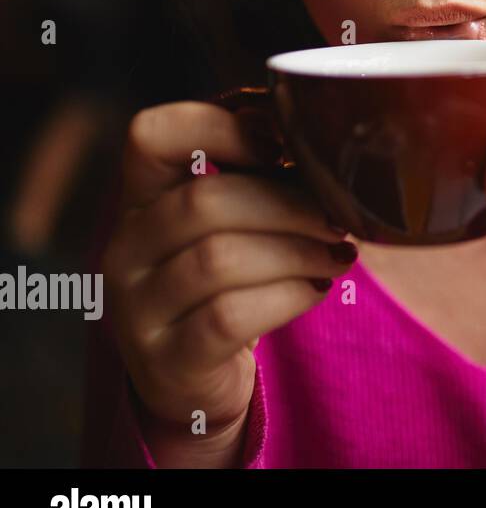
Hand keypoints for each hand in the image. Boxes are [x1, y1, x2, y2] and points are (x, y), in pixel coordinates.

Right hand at [102, 102, 356, 466]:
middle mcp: (127, 249)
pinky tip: (316, 289)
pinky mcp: (168, 360)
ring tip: (338, 255)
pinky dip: (288, 296)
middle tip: (338, 219)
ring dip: (297, 252)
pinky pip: (229, 316)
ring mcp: (138, 309)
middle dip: (289, 205)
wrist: (197, 381)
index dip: (221, 126)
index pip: (153, 134)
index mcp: (142, 199)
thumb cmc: (230, 284)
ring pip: (220, 259)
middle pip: (205, 201)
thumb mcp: (232, 223)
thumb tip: (317, 141)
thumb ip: (257, 177)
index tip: (283, 147)